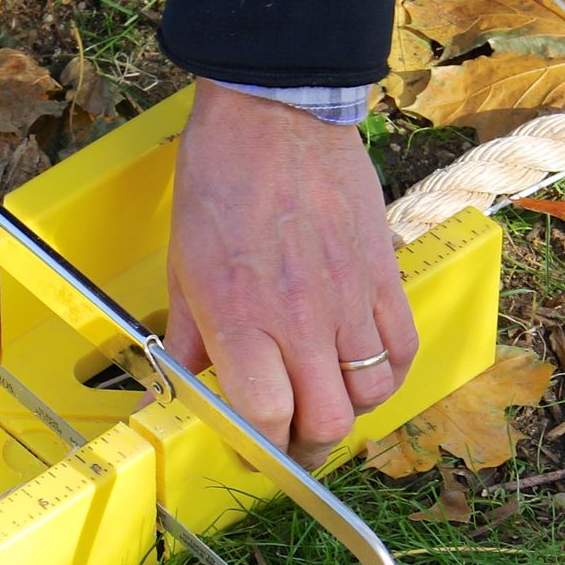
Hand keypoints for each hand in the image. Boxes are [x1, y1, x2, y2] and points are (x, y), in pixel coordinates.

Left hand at [165, 82, 418, 468]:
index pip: (265, 418)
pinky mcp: (382, 274)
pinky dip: (387, 373)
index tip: (253, 450)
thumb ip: (183, 343)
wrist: (275, 114)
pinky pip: (403, 349)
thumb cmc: (220, 182)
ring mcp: (348, 298)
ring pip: (370, 394)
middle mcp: (299, 318)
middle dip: (308, 448)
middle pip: (326, 422)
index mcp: (240, 317)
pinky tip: (363, 367)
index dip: (261, 449)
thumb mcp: (183, 268)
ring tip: (327, 400)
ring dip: (348, 411)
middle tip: (293, 441)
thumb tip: (161, 397)